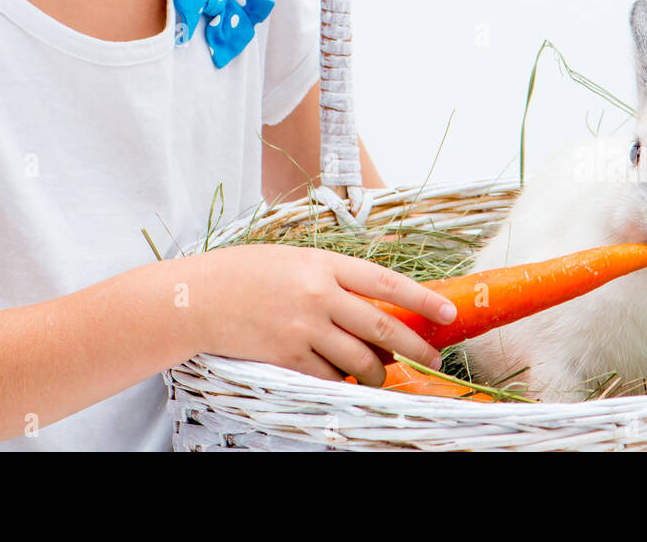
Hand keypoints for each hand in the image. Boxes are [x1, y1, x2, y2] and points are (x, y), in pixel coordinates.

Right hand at [183, 244, 458, 385]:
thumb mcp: (294, 262)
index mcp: (323, 264)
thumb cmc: (246, 273)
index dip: (422, 300)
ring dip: (377, 375)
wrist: (199, 297)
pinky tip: (342, 379)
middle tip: (432, 358)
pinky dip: (341, 383)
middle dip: (415, 347)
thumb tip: (373, 315)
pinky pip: (329, 379)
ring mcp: (303, 328)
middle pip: (381, 328)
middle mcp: (318, 295)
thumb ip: (333, 281)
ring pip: (360, 362)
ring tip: (380, 376)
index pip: (386, 283)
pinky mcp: (287, 356)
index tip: (447, 314)